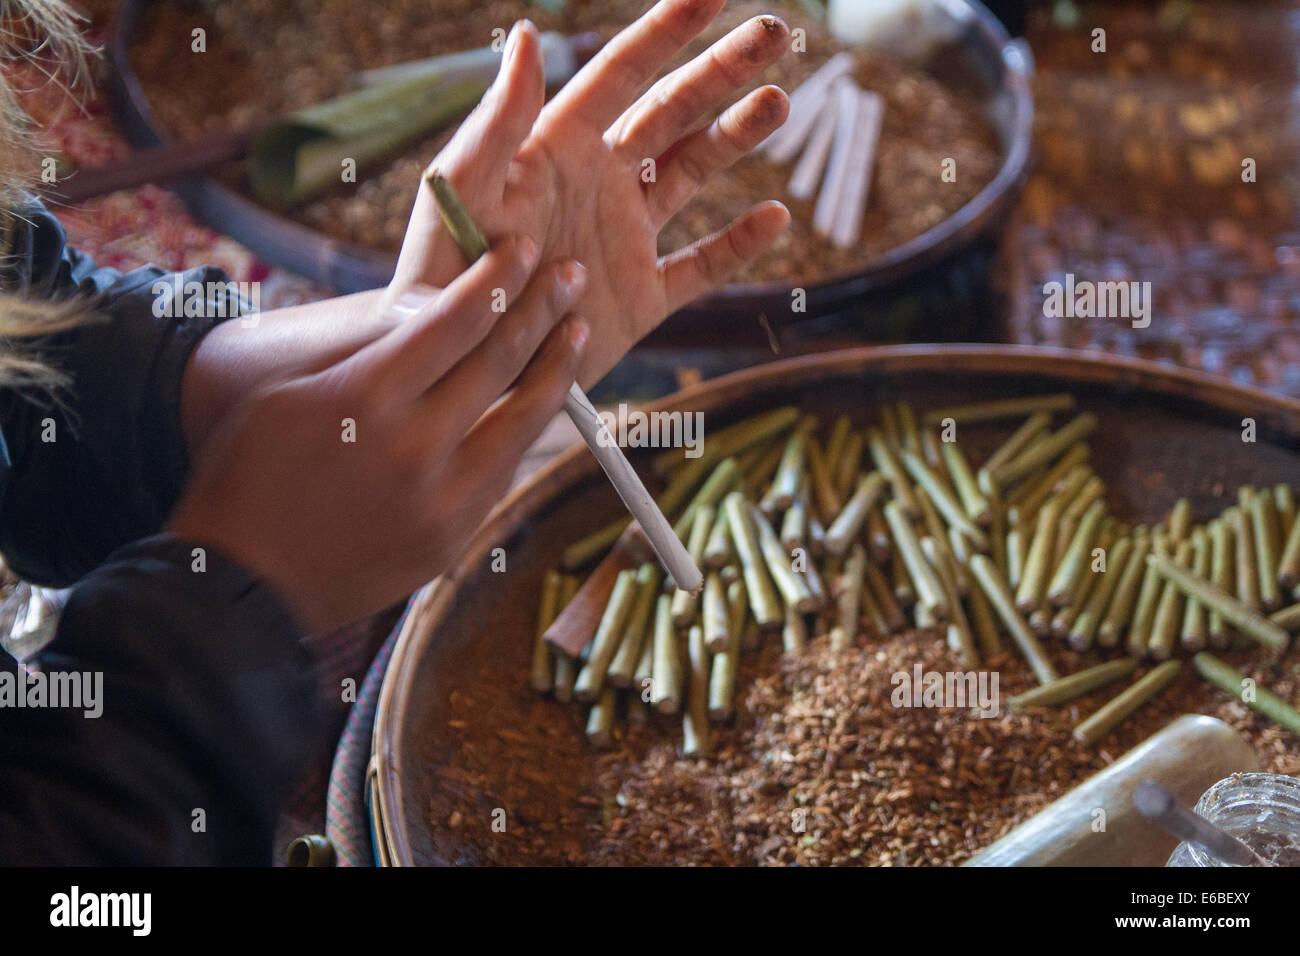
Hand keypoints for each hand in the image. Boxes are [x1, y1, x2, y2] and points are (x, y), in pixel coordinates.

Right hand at [170, 237, 587, 631]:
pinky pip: (503, 471)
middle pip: (499, 362)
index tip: (524, 250)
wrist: (241, 585)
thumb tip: (432, 312)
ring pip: (521, 421)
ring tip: (577, 334)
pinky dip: (524, 430)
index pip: (456, 321)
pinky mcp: (453, 537)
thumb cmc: (251, 475)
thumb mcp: (289, 393)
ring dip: (556, 371)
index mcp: (366, 397)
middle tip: (570, 276)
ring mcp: (441, 498)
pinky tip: (538, 401)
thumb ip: (366, 353)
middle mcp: (413, 446)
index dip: (498, 280)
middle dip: (541, 309)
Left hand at [390, 0, 792, 383]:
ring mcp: (624, 239)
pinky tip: (775, 219)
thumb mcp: (465, 190)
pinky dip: (739, 246)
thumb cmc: (445, 274)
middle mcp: (599, 183)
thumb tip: (525, 34)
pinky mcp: (641, 299)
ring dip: (736, 136)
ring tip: (778, 102)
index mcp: (559, 148)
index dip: (666, 29)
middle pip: (672, 111)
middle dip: (721, 69)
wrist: (458, 369)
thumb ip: (497, 119)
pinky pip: (701, 266)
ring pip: (694, 174)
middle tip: (773, 33)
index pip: (621, 73)